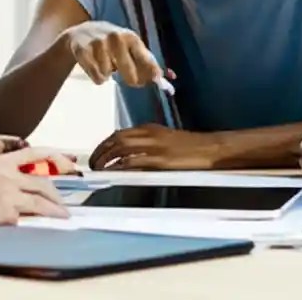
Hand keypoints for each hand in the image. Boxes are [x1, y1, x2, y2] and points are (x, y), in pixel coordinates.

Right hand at [0, 148, 74, 228]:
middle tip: (64, 203)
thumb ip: (5, 175)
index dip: (56, 157)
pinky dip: (40, 220)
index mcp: (2, 161)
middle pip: (43, 181)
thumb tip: (27, 184)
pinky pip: (30, 215)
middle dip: (57, 194)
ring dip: (56, 209)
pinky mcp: (6, 210)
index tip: (69, 163)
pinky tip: (46, 225)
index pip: (36, 153)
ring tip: (63, 216)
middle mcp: (8, 173)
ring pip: (42, 199)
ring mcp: (8, 191)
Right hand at [62, 21, 168, 86]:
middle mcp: (116, 38)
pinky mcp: (83, 51)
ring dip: (108, 74)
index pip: (146, 59)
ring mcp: (99, 44)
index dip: (152, 73)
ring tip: (105, 63)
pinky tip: (94, 65)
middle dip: (132, 80)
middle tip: (130, 79)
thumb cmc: (112, 44)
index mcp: (131, 37)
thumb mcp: (130, 46)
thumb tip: (170, 76)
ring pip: (109, 76)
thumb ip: (147, 61)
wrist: (80, 33)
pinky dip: (97, 76)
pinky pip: (97, 77)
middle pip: (130, 75)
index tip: (155, 81)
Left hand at [89, 124, 220, 169]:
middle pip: (116, 139)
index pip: (119, 133)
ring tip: (98, 169)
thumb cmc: (190, 147)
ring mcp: (154, 146)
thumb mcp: (165, 139)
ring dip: (105, 158)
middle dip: (100, 151)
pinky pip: (134, 161)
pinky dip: (119, 166)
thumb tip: (129, 156)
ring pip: (121, 147)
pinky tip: (112, 173)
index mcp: (149, 128)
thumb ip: (148, 143)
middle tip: (92, 164)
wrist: (210, 149)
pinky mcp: (160, 159)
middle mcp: (149, 134)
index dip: (104, 144)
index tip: (97, 155)